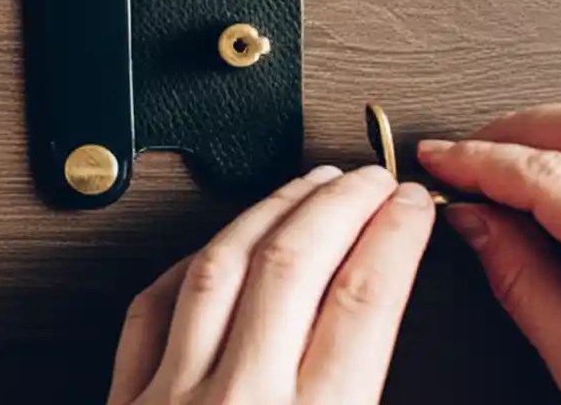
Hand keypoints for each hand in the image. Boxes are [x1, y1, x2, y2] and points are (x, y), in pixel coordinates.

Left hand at [106, 165, 434, 404]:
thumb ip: (362, 395)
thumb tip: (380, 321)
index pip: (365, 300)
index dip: (395, 236)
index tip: (410, 205)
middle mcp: (241, 404)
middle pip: (294, 264)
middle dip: (341, 203)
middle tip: (370, 178)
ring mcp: (172, 400)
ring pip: (220, 267)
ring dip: (270, 213)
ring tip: (307, 186)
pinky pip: (150, 310)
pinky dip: (187, 266)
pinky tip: (216, 248)